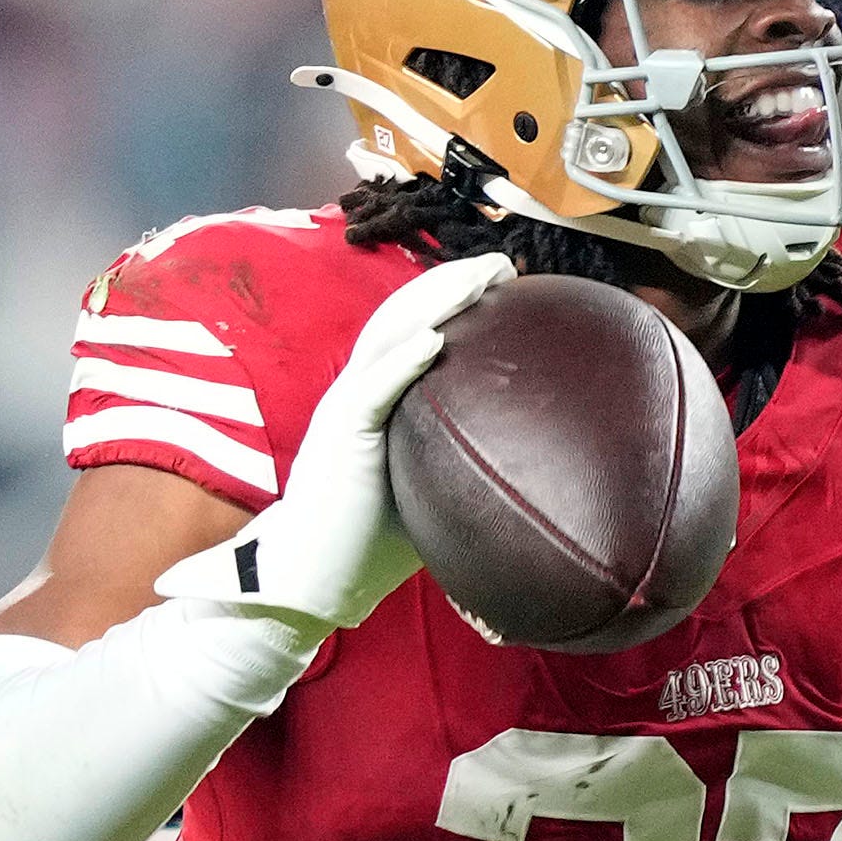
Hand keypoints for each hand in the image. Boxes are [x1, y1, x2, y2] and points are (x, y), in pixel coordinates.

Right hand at [157, 251, 512, 627]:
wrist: (314, 578)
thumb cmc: (372, 541)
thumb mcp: (430, 486)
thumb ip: (461, 459)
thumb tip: (527, 463)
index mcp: (380, 398)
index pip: (417, 331)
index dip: (455, 300)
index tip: (507, 282)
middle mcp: (361, 392)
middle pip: (405, 318)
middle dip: (453, 284)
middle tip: (503, 262)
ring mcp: (348, 410)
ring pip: (389, 338)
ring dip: (435, 303)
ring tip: (478, 277)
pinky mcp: (341, 439)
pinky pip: (373, 391)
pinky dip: (401, 362)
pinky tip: (433, 338)